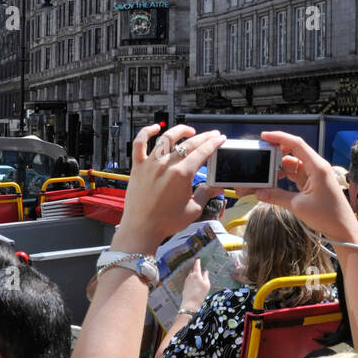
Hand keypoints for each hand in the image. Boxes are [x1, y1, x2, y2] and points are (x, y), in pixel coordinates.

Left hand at [112, 124, 225, 254]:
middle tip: (212, 135)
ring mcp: (150, 164)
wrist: (142, 229)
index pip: (202, 152)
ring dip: (180, 131)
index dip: (213, 144)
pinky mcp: (138, 167)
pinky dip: (147, 132)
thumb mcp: (193, 209)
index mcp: (181, 174)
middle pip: (188, 144)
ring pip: (166, 138)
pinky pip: (140, 143)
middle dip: (204, 137)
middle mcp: (166, 165)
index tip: (219, 139)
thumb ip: (206, 194)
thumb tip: (217, 187)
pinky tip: (155, 128)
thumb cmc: (166, 222)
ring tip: (190, 131)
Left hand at [181, 260, 208, 311]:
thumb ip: (206, 277)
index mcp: (196, 275)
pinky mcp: (185, 286)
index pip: (197, 266)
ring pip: (190, 275)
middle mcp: (190, 276)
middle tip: (197, 266)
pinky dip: (191, 278)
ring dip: (193, 273)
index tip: (198, 259)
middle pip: (193, 269)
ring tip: (196, 274)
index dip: (198, 262)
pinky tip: (193, 282)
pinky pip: (188, 280)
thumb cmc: (200, 294)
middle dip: (195, 267)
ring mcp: (187, 281)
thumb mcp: (206, 285)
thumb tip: (205, 272)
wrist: (190, 303)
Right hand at [252, 131, 357, 245]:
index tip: (265, 136)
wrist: (343, 229)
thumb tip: (259, 193)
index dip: (279, 137)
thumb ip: (277, 197)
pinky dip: (286, 177)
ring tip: (266, 175)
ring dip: (280, 168)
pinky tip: (276, 182)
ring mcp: (316, 176)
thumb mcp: (298, 206)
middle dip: (277, 154)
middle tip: (262, 158)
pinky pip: (297, 175)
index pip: (296, 144)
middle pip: (294, 152)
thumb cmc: (328, 216)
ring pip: (294, 165)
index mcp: (317, 167)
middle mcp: (317, 167)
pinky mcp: (314, 184)